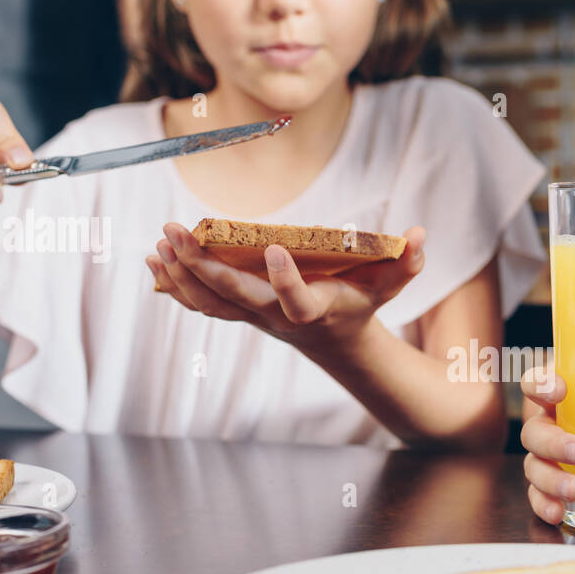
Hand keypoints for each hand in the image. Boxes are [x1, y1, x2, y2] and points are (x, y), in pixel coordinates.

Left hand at [146, 223, 425, 356]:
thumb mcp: (388, 285)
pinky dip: (175, 285)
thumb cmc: (361, 304)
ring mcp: (253, 318)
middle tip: (179, 231)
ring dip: (182, 273)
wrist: (335, 341)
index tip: (273, 247)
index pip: (296, 300)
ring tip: (161, 241)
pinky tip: (154, 261)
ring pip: (210, 303)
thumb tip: (420, 234)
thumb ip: (406, 263)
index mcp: (313, 311)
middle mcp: (276, 318)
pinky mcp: (237, 313)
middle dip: (204, 266)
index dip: (284, 279)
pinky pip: (200, 304)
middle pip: (235, 298)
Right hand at [519, 364, 574, 524]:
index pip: (536, 382)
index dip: (541, 384)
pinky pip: (536, 495)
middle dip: (554, 442)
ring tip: (574, 491)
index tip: (561, 390)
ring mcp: (543, 456)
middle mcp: (545, 424)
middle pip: (534, 431)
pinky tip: (558, 514)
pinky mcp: (546, 483)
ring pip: (533, 466)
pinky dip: (544, 505)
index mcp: (560, 397)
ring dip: (550, 480)